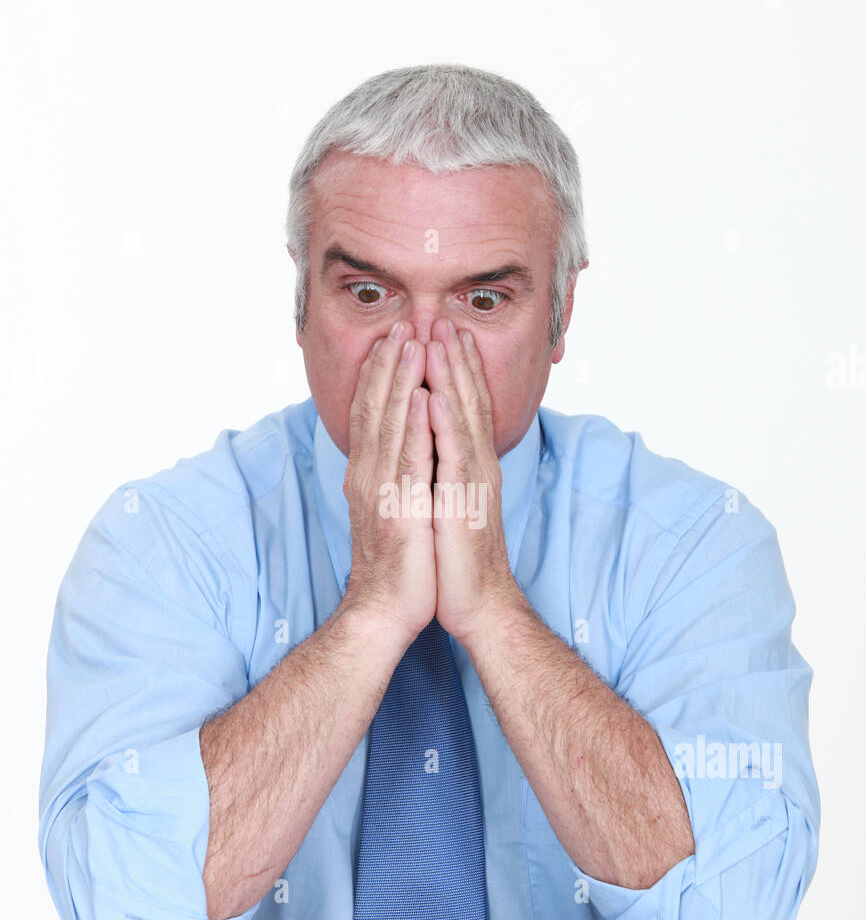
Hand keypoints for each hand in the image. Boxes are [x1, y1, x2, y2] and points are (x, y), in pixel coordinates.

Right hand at [341, 321, 435, 647]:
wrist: (384, 612)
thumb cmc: (397, 565)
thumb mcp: (394, 510)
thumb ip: (395, 476)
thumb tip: (405, 447)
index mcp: (369, 474)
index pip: (372, 415)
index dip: (381, 375)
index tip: (394, 339)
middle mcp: (368, 476)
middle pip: (375, 410)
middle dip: (389, 364)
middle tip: (402, 323)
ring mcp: (380, 492)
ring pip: (388, 425)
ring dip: (399, 381)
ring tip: (411, 342)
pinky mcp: (397, 511)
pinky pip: (406, 460)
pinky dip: (411, 425)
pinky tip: (418, 396)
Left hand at [425, 318, 518, 642]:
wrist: (477, 602)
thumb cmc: (458, 556)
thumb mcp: (449, 501)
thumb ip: (444, 467)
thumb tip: (430, 438)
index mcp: (469, 464)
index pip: (462, 405)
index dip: (453, 367)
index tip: (440, 330)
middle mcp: (476, 466)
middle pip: (466, 401)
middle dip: (453, 358)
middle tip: (441, 317)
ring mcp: (473, 485)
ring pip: (463, 421)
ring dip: (451, 379)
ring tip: (440, 341)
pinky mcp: (464, 506)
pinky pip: (455, 459)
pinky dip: (445, 427)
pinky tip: (435, 399)